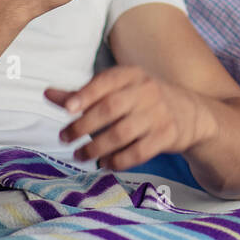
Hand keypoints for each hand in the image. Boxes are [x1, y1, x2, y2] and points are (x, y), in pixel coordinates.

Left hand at [47, 66, 205, 169]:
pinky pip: (138, 152)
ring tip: (80, 156)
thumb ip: (84, 94)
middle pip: (110, 108)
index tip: (68, 109)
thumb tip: (47, 94)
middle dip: (83, 126)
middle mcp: (147, 91)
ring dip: (96, 148)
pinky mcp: (167, 136)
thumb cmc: (144, 100)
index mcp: (133, 75)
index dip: (86, 94)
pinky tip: (106, 164)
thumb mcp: (120, 89)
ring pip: (121, 133)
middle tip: (65, 138)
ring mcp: (159, 114)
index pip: (107, 81)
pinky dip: (118, 161)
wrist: (192, 114)